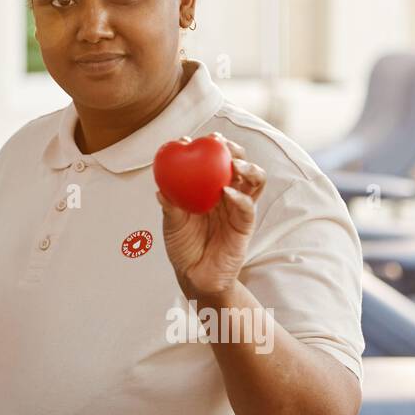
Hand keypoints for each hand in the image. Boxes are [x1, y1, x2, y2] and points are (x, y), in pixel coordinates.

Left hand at [156, 133, 266, 300]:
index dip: (205, 147)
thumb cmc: (182, 246)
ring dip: (247, 168)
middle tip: (219, 144)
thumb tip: (160, 190)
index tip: (189, 139)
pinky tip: (227, 192)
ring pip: (254, 180)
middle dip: (232, 149)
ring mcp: (238, 207)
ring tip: (234, 164)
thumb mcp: (172, 224)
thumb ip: (170, 207)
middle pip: (238, 163)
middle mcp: (227, 193)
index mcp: (209, 188)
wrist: (195, 276)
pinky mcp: (245, 225)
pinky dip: (239, 198)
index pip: (212, 161)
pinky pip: (247, 207)